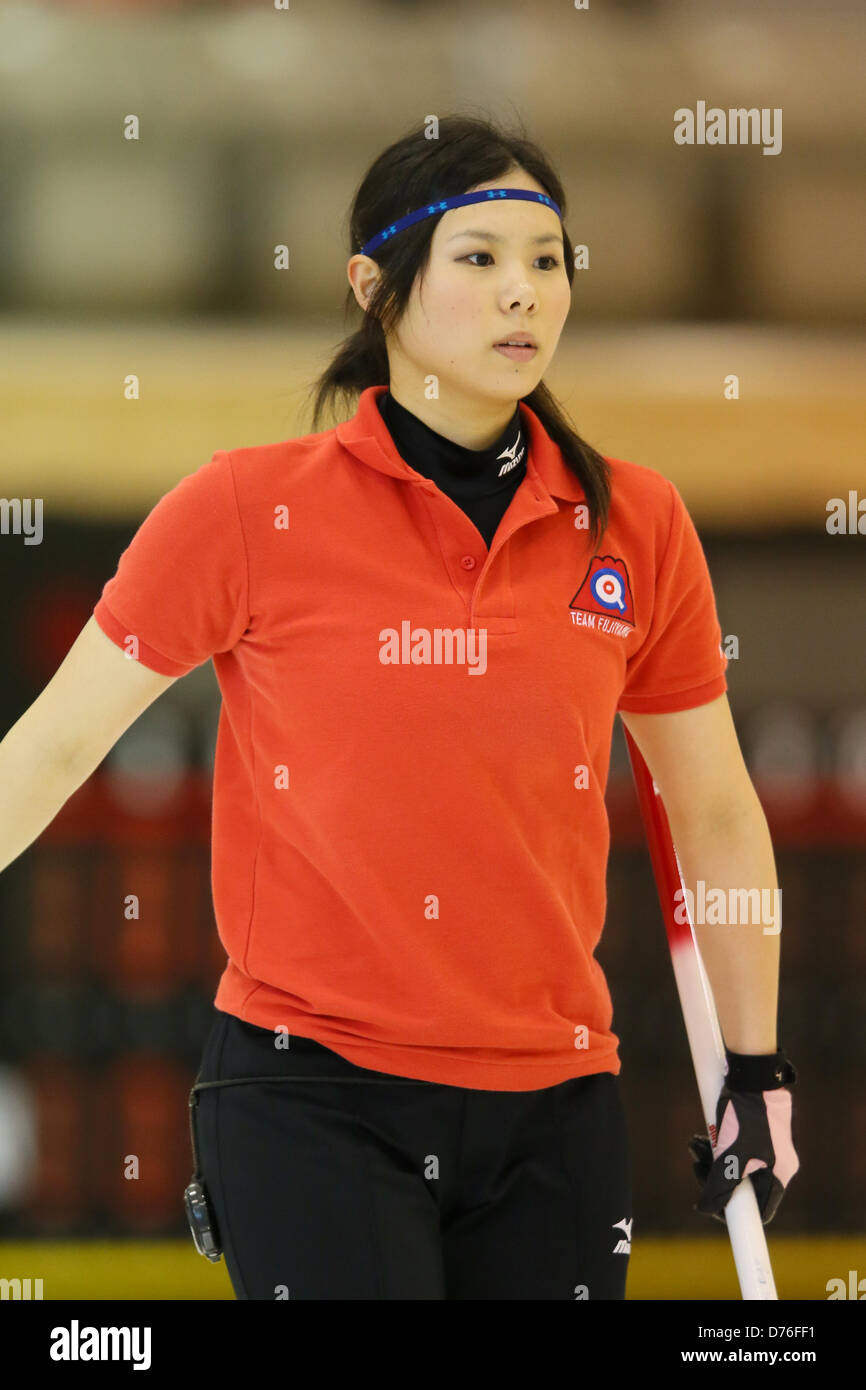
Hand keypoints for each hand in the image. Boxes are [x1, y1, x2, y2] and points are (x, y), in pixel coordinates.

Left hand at [688, 1047, 799, 1224]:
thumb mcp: (730, 1156)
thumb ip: (719, 1186)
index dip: (734, 1212)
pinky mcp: (759, 1131)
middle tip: (696, 1165)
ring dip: (712, 1160)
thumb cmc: (745, 1115)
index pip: (760, 1210)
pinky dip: (718, 1146)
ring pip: (737, 1165)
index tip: (710, 1203)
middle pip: (745, 1186)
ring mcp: (770, 1146)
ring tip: (693, 1145)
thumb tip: (706, 1209)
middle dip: (716, 1178)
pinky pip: (737, 1149)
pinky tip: (700, 1137)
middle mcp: (778, 1163)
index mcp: (780, 1174)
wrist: (751, 1073)